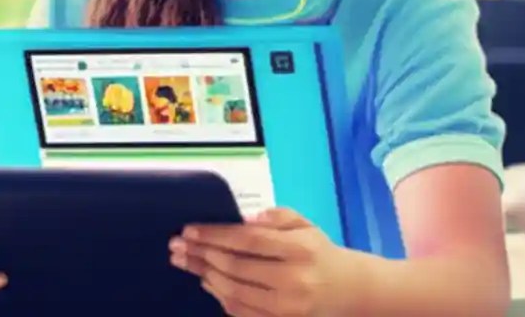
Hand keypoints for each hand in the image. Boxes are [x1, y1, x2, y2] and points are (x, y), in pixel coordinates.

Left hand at [170, 207, 356, 316]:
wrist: (347, 291)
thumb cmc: (319, 252)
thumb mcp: (305, 225)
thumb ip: (276, 217)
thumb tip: (242, 218)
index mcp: (300, 249)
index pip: (248, 240)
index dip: (215, 235)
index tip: (189, 230)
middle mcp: (293, 280)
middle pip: (236, 266)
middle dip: (201, 254)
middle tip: (177, 245)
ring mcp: (286, 307)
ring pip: (234, 292)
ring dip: (205, 275)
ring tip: (186, 261)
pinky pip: (241, 311)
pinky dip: (219, 296)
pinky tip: (206, 281)